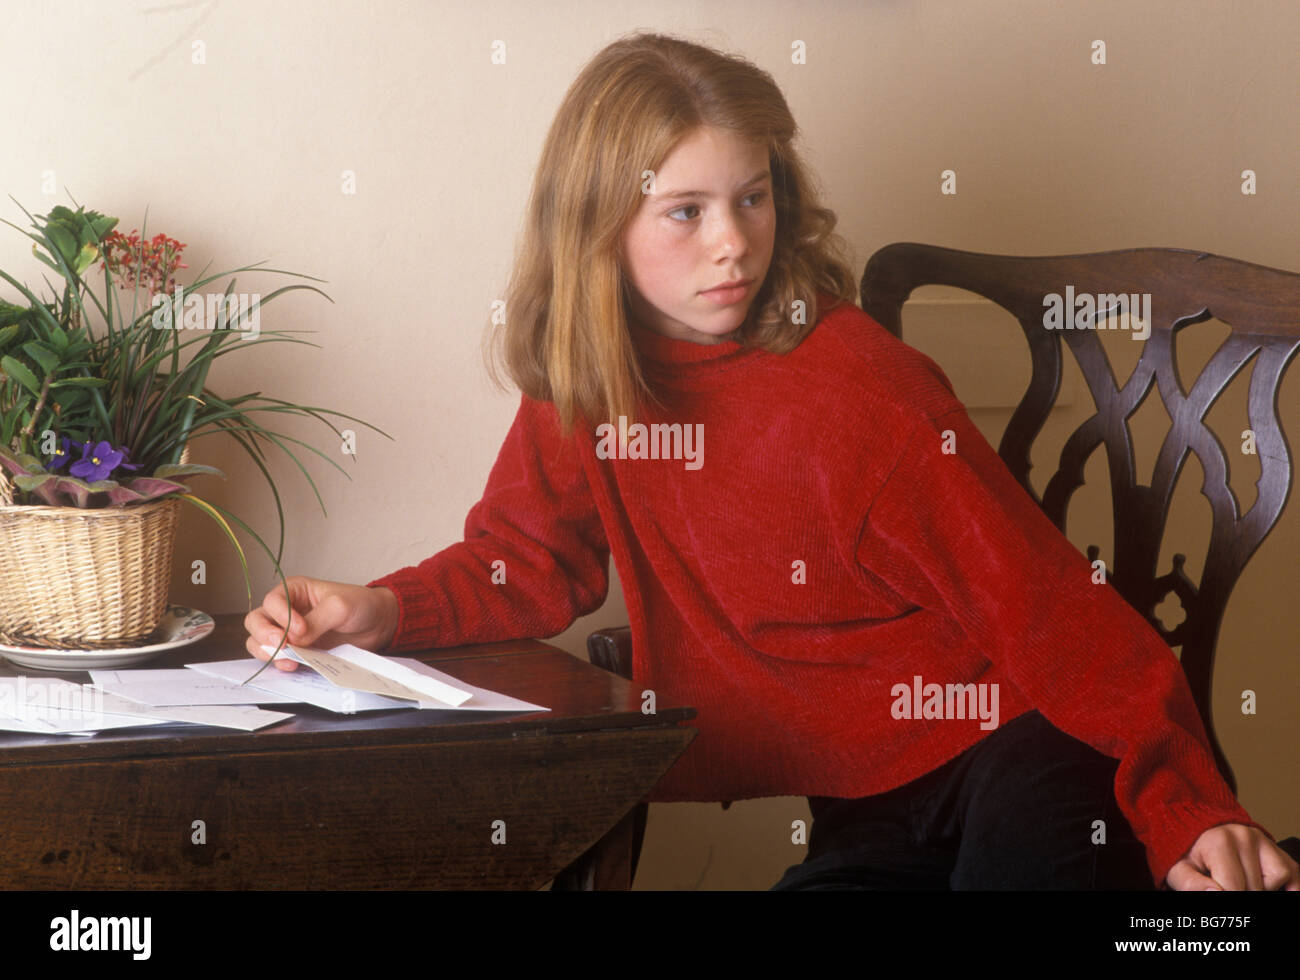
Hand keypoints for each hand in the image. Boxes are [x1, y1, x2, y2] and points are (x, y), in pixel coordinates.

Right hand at [243, 576, 400, 670]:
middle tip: (282, 645)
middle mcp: (286, 610)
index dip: (282, 616)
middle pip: (256, 621)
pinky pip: (277, 658)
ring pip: (259, 641)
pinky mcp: (297, 651)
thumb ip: (317, 621)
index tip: (302, 629)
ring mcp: (289, 632)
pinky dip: (279, 663)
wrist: (378, 624)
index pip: (272, 602)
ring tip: (287, 659)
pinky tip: (292, 665)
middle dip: (264, 634)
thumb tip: (296, 640)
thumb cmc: (360, 605)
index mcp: (294, 591)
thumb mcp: (340, 606)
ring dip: (267, 652)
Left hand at [1165, 823, 1299, 889]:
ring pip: (1275, 880)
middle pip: (1253, 887)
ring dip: (1260, 887)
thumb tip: (1214, 892)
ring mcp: (1263, 841)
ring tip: (1239, 881)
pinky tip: (1262, 884)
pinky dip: (1280, 884)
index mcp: (1218, 841)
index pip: (1232, 887)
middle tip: (1224, 883)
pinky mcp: (1276, 847)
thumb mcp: (1179, 869)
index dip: (1225, 895)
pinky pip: (1290, 873)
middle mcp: (1245, 836)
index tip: (1217, 891)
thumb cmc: (1189, 853)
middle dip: (1239, 892)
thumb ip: (1191, 883)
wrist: (1198, 830)